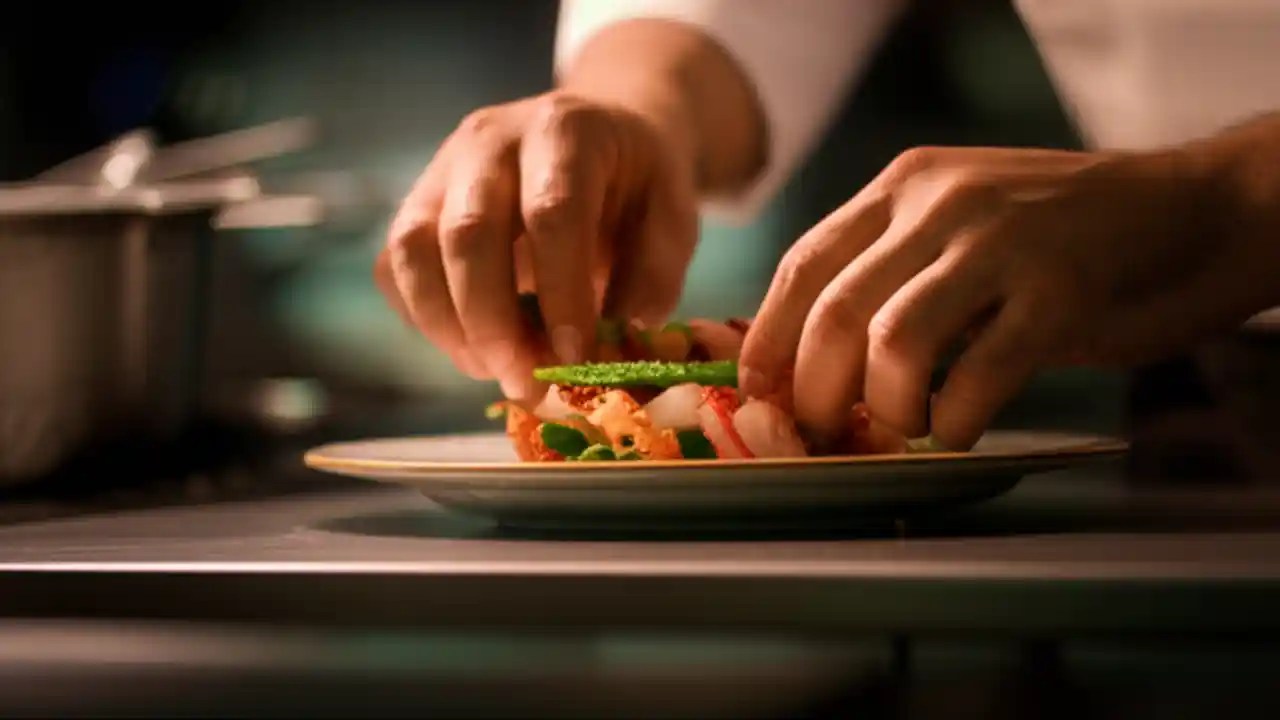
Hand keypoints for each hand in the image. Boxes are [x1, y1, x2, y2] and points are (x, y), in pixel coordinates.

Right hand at [375, 91, 698, 398]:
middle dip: (493, 325)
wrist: (600, 134)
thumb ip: (652, 278)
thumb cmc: (637, 186)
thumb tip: (609, 347)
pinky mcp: (415, 205)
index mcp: (565, 130)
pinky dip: (426, 321)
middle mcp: (490, 138)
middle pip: (467, 233)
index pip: (551, 212)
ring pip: (413, 252)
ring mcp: (442, 169)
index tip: (574, 358)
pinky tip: (474, 349)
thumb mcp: (673, 219)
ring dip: (450, 329)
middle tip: (526, 383)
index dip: (560, 293)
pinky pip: (394, 269)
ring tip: (498, 371)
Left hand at [740, 144, 1277, 450]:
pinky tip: (957, 433)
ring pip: (892, 342)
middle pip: (833, 312)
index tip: (761, 396)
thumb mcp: (962, 231)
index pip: (803, 266)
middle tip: (826, 433)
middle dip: (815, 392)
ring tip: (903, 430)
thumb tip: (816, 363)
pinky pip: (978, 374)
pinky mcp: (1060, 290)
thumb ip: (895, 276)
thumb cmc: (1065, 240)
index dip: (770, 341)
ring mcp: (1001, 242)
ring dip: (884, 409)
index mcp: (905, 186)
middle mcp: (942, 202)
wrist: (1195, 209)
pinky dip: (953, 422)